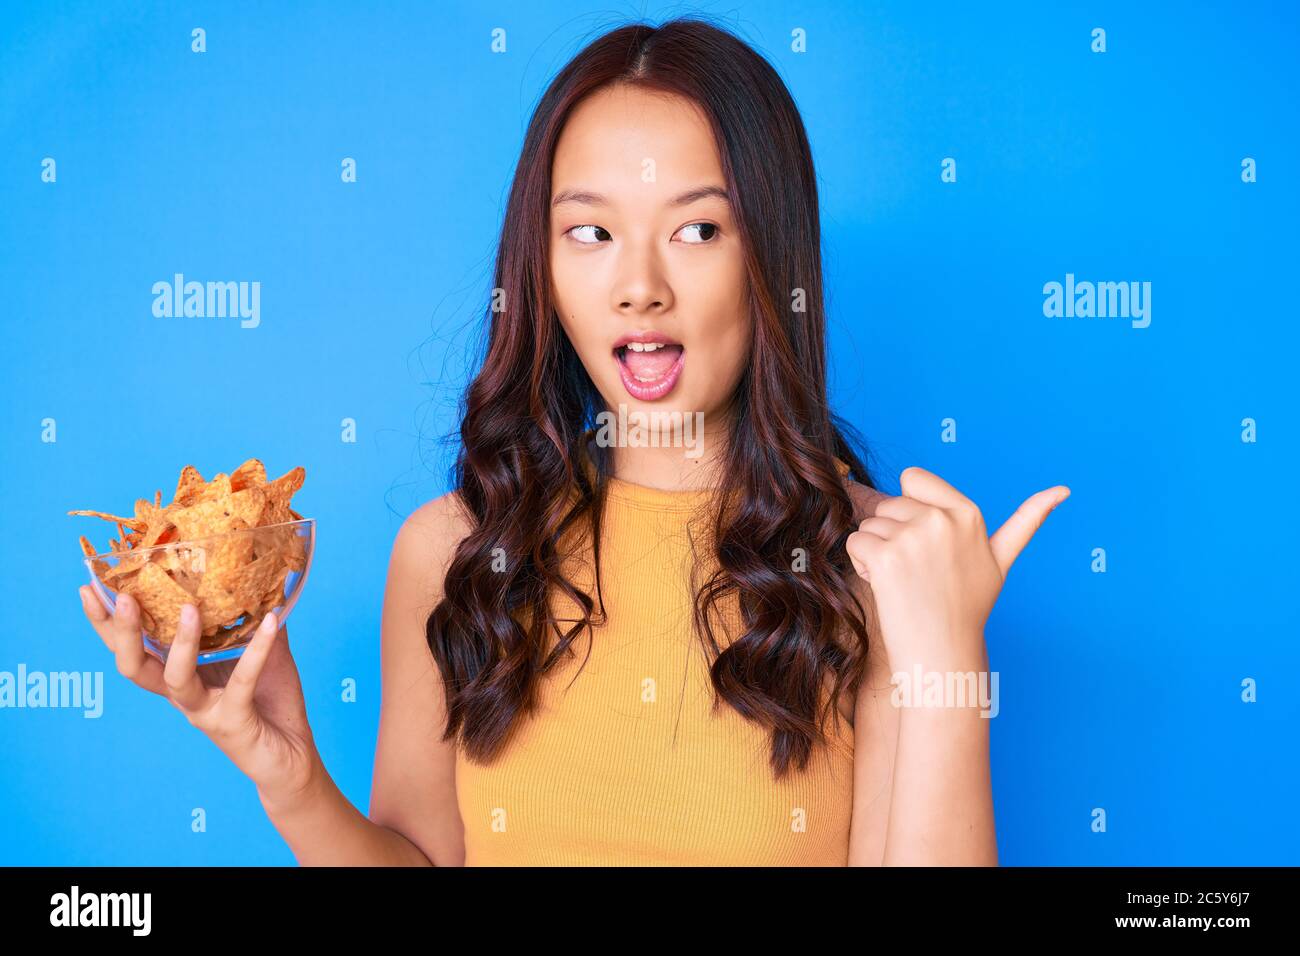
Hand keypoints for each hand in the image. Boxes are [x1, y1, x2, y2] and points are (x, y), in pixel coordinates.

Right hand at [79, 586, 320, 806]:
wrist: (293, 757)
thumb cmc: (271, 703)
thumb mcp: (264, 653)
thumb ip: (254, 620)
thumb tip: (260, 575)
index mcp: (180, 677)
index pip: (133, 649)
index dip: (106, 625)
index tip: (89, 588)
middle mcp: (183, 696)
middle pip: (135, 667)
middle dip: (124, 632)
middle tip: (122, 597)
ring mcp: (204, 711)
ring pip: (175, 678)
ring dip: (180, 642)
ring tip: (189, 607)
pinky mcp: (233, 723)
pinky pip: (242, 681)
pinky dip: (257, 649)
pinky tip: (270, 622)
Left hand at [845, 466, 1068, 670]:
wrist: (943, 654)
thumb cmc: (967, 608)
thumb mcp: (999, 560)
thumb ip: (1026, 521)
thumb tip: (1063, 489)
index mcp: (968, 513)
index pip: (912, 478)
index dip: (910, 510)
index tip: (927, 544)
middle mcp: (942, 519)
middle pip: (888, 505)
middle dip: (893, 534)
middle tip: (918, 573)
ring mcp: (913, 536)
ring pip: (869, 525)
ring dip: (877, 552)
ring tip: (906, 582)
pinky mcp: (886, 556)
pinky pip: (856, 543)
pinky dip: (862, 565)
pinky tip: (887, 588)